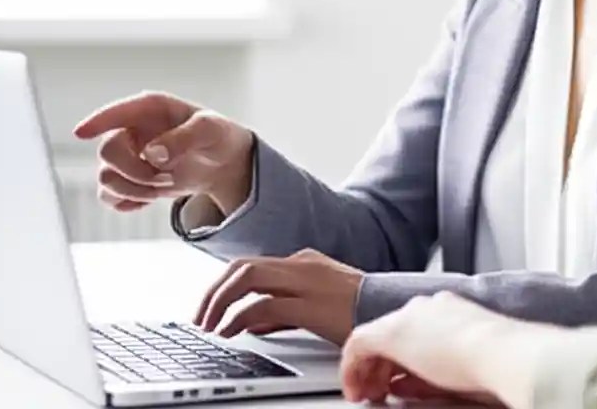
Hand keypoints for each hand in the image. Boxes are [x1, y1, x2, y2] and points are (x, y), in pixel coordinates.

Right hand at [73, 91, 254, 214]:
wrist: (223, 164)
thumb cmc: (217, 137)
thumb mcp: (210, 130)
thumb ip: (183, 138)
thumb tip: (152, 153)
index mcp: (150, 109)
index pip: (116, 112)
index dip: (98, 121)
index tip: (80, 133)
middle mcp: (132, 130)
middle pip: (108, 152)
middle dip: (135, 172)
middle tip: (167, 178)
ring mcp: (127, 156)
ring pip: (106, 178)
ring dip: (135, 190)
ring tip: (164, 187)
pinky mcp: (128, 180)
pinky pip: (109, 197)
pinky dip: (128, 202)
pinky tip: (150, 199)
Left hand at [194, 249, 362, 345]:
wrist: (396, 312)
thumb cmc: (362, 312)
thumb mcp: (318, 307)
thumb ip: (284, 311)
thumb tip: (250, 322)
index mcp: (304, 262)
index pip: (253, 266)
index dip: (225, 287)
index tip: (212, 308)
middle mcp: (301, 265)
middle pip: (242, 266)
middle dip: (214, 291)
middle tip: (200, 316)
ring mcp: (306, 281)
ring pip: (246, 277)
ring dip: (219, 301)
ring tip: (209, 325)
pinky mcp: (310, 304)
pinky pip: (262, 305)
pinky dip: (239, 318)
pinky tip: (231, 333)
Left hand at [341, 292, 560, 407]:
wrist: (504, 354)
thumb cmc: (500, 366)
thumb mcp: (466, 373)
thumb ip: (437, 377)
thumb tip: (409, 386)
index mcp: (453, 314)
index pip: (418, 333)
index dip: (404, 361)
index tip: (402, 383)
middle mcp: (429, 309)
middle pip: (394, 332)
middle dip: (383, 364)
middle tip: (377, 390)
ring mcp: (411, 317)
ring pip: (375, 337)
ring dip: (367, 367)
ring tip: (364, 393)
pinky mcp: (393, 332)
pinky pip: (358, 345)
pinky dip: (352, 368)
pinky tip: (355, 390)